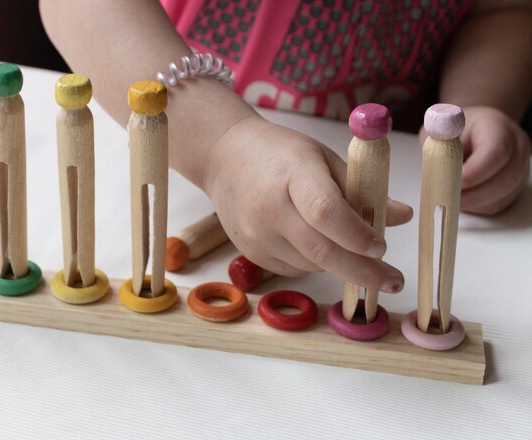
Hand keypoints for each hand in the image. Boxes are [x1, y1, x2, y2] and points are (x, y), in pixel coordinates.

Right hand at [205, 115, 413, 291]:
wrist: (224, 159)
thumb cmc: (279, 154)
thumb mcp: (323, 157)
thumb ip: (362, 187)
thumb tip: (402, 217)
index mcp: (291, 175)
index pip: (325, 212)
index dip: (357, 235)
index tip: (382, 247)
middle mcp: (268, 209)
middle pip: (321, 251)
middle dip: (363, 272)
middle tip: (393, 281)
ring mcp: (256, 236)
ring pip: (313, 265)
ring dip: (340, 263)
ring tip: (348, 245)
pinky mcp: (252, 254)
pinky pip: (296, 270)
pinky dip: (316, 263)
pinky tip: (315, 242)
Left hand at [446, 106, 528, 214]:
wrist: (465, 135)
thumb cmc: (452, 133)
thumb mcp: (439, 130)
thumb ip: (438, 140)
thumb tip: (436, 155)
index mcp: (498, 128)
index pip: (496, 151)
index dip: (474, 171)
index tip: (451, 182)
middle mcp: (515, 149)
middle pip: (504, 178)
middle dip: (472, 193)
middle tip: (446, 196)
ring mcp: (518, 171)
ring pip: (500, 196)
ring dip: (471, 202)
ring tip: (447, 197)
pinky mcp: (511, 189)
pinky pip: (495, 205)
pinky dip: (474, 207)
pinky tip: (459, 198)